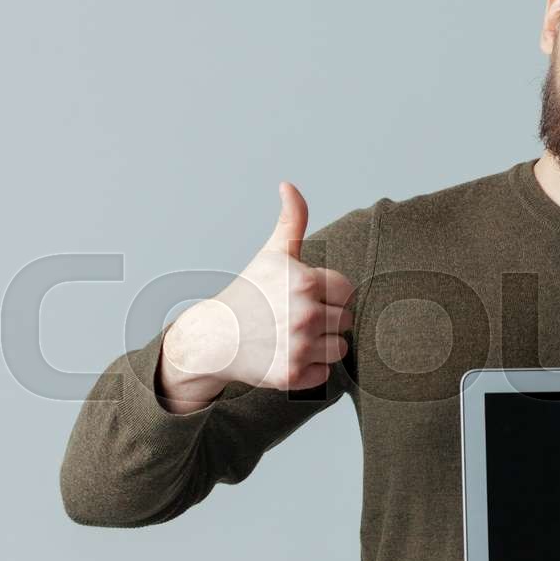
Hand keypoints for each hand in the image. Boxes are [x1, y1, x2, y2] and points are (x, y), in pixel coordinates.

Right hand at [162, 181, 355, 402]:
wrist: (213, 338)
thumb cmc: (248, 293)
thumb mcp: (272, 254)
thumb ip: (292, 220)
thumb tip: (288, 185)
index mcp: (304, 282)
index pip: (346, 292)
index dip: (328, 294)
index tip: (304, 296)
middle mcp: (303, 315)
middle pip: (346, 321)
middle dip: (326, 319)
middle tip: (294, 317)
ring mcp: (298, 347)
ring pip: (340, 349)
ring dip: (322, 346)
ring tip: (291, 336)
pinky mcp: (291, 375)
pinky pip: (325, 374)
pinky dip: (310, 369)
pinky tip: (286, 355)